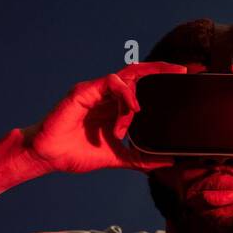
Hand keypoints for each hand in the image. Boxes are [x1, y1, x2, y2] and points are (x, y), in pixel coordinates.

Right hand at [22, 62, 186, 173]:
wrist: (49, 156)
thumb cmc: (75, 153)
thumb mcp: (116, 157)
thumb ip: (139, 158)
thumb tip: (165, 163)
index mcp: (114, 107)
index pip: (142, 87)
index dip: (161, 80)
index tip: (183, 78)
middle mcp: (107, 95)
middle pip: (138, 73)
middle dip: (161, 69)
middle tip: (182, 70)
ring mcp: (96, 91)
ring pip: (126, 77)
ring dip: (136, 97)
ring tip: (134, 117)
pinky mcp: (84, 92)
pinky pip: (110, 82)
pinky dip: (124, 92)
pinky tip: (129, 109)